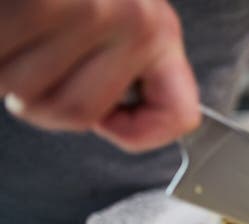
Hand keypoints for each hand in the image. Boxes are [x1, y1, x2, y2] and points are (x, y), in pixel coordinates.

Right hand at [0, 0, 198, 151]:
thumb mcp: (115, 19)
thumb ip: (124, 69)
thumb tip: (126, 127)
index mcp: (158, 31)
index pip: (178, 115)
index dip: (140, 133)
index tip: (110, 123)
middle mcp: (135, 21)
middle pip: (76, 115)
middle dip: (39, 98)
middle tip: (32, 54)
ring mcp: (89, 11)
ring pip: (27, 93)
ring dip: (4, 69)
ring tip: (15, 26)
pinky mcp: (42, 3)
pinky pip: (0, 60)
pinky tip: (5, 21)